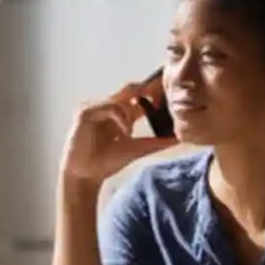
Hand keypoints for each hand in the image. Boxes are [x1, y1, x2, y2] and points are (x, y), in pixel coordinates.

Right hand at [60, 81, 175, 185]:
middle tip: (165, 94)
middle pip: (132, 89)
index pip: (140, 96)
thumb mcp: (136, 149)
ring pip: (122, 97)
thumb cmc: (105, 162)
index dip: (155, 93)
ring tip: (132, 131)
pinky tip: (124, 133)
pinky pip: (110, 107)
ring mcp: (96, 107)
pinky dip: (120, 118)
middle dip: (149, 89)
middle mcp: (108, 107)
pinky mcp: (85, 112)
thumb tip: (180, 138)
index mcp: (121, 114)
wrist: (85, 176)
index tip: (172, 91)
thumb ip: (157, 142)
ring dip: (132, 111)